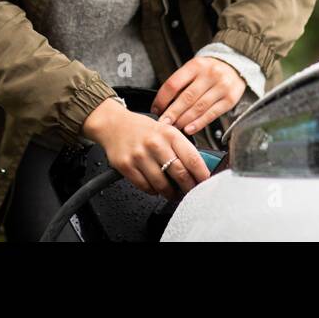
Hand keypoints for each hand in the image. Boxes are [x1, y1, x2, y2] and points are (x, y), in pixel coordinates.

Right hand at [81, 98, 210, 200]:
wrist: (113, 124)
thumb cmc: (142, 129)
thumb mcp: (165, 130)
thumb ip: (180, 147)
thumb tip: (197, 169)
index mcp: (169, 133)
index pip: (192, 158)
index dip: (202, 174)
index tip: (205, 182)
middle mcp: (155, 144)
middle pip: (180, 174)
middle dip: (188, 187)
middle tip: (190, 191)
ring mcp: (139, 156)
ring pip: (162, 185)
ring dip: (170, 193)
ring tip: (172, 192)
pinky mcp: (126, 166)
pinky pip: (145, 187)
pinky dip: (153, 191)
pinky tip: (155, 187)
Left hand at [151, 56, 245, 136]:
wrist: (236, 67)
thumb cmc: (210, 71)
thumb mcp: (194, 69)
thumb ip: (182, 84)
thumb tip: (164, 105)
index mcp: (196, 65)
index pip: (174, 83)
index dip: (162, 98)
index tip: (156, 109)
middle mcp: (209, 74)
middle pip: (186, 97)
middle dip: (172, 113)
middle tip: (163, 123)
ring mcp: (221, 86)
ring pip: (199, 107)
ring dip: (184, 120)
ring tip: (175, 127)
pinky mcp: (230, 99)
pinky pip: (212, 114)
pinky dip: (199, 123)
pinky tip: (189, 129)